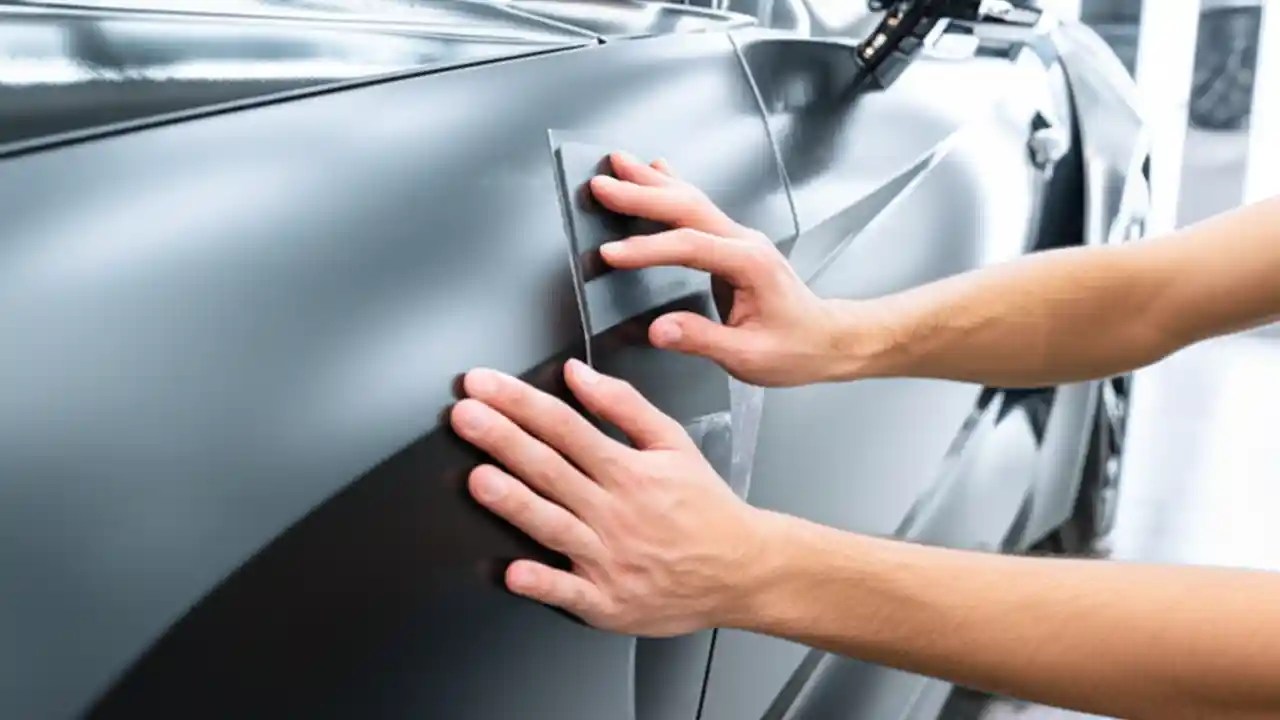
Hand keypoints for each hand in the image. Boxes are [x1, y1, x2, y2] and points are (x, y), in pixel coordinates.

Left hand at [449, 360, 772, 635]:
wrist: (743, 570)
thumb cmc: (706, 507)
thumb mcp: (674, 442)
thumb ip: (623, 405)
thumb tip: (577, 373)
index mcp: (628, 470)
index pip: (564, 426)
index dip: (519, 402)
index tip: (484, 386)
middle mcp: (614, 512)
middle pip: (550, 469)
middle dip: (503, 439)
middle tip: (466, 415)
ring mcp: (608, 558)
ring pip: (553, 525)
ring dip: (515, 502)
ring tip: (479, 478)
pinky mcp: (606, 601)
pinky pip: (568, 593)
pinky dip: (542, 583)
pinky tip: (514, 572)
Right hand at [590, 152, 840, 386]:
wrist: (828, 340)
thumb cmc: (795, 348)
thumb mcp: (748, 355)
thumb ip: (701, 339)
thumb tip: (659, 330)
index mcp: (748, 265)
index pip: (689, 248)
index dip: (647, 249)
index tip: (611, 253)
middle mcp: (745, 242)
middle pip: (687, 208)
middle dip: (641, 194)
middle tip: (601, 184)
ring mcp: (740, 238)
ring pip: (691, 199)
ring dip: (651, 181)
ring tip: (618, 162)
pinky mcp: (734, 243)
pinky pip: (698, 208)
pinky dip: (672, 186)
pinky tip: (657, 170)